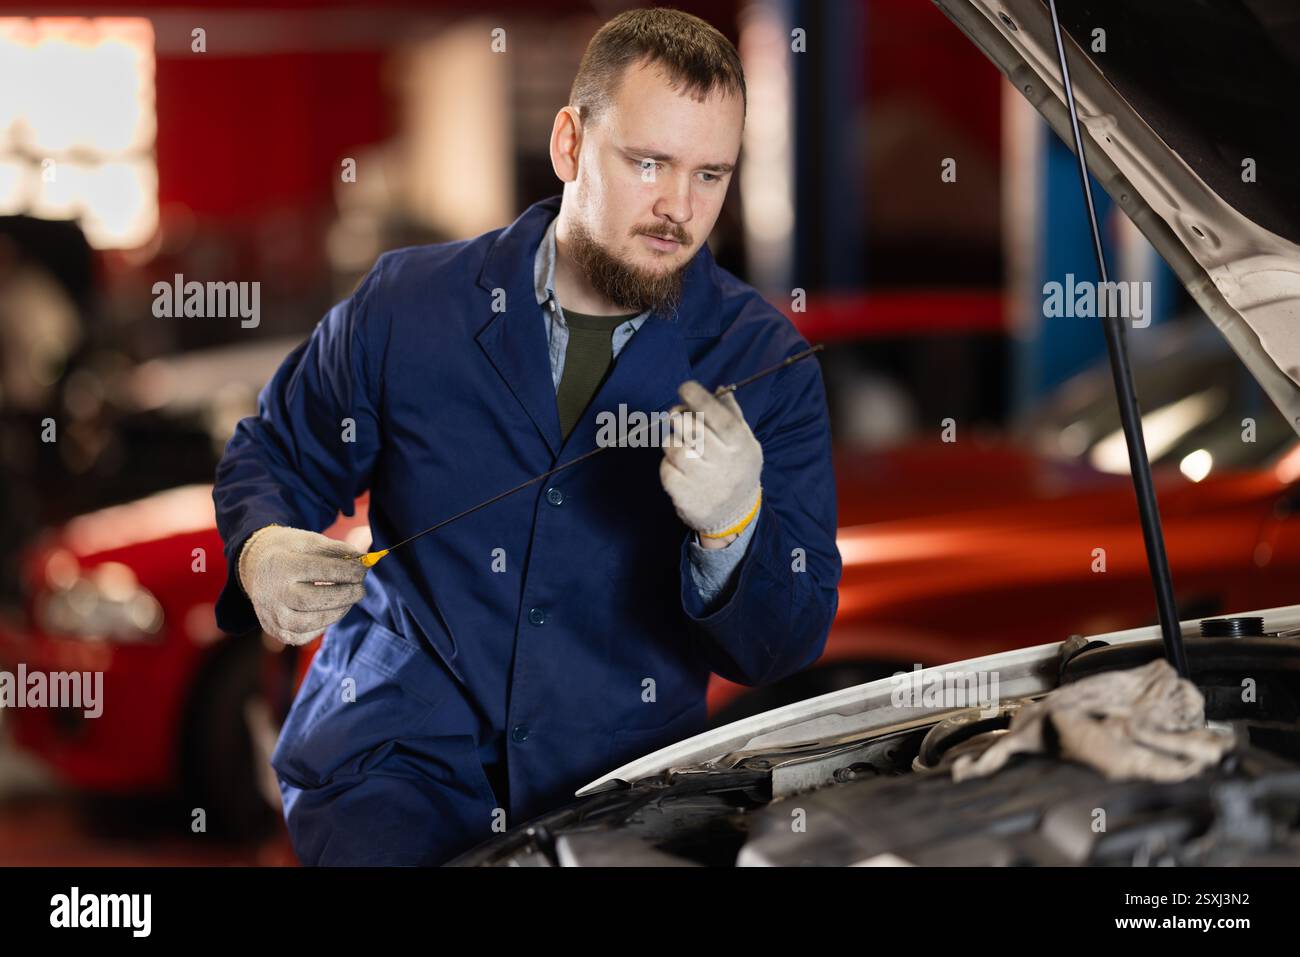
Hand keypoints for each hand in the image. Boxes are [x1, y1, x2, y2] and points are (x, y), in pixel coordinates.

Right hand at [238, 525, 368, 644]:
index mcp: (281, 566)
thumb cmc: (289, 552)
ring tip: (350, 598)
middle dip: (345, 594)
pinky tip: (332, 610)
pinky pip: (306, 635)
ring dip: (338, 611)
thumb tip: (364, 560)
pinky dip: (324, 624)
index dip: (346, 571)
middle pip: (315, 600)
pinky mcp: (277, 631)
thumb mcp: (309, 541)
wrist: (255, 568)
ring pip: (311, 622)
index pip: (319, 571)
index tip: (364, 568)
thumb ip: (336, 550)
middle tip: (361, 588)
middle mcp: (273, 594)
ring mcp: (272, 616)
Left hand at [659, 381, 762, 538]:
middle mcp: (725, 465)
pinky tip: (678, 467)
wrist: (736, 515)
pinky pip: (666, 471)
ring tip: (681, 445)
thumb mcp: (744, 441)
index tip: (685, 387)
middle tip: (677, 416)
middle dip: (679, 417)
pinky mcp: (687, 499)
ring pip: (674, 449)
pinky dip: (667, 465)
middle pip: (692, 430)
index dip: (700, 399)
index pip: (720, 418)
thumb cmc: (737, 468)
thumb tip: (720, 389)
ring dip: (672, 442)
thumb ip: (731, 414)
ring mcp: (706, 484)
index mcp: (741, 446)